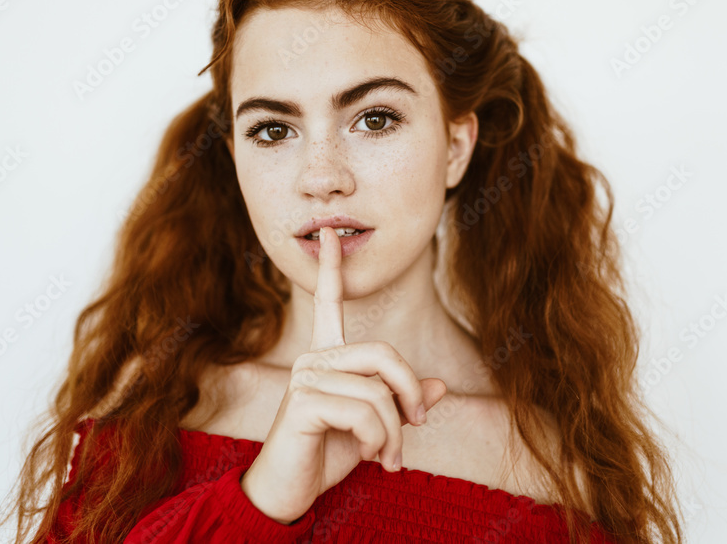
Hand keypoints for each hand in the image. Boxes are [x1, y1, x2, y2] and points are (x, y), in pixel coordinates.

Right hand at [240, 227, 446, 523]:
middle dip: (410, 393)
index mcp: (327, 358)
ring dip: (394, 432)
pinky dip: (379, 439)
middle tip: (415, 428)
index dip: (331, 268)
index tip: (328, 234)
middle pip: (384, 354)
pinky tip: (369, 455)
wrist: (288, 493)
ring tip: (386, 457)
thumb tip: (438, 387)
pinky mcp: (303, 401)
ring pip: (379, 391)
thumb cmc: (326, 455)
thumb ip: (402, 404)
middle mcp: (313, 359)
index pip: (328, 303)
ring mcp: (305, 377)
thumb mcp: (375, 428)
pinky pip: (365, 411)